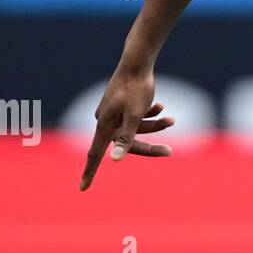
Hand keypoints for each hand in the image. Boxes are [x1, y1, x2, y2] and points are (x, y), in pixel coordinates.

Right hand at [78, 70, 173, 190]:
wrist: (138, 63)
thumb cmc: (136, 88)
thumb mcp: (134, 116)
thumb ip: (126, 139)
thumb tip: (115, 158)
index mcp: (105, 126)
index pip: (95, 156)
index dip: (89, 173)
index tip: (81, 189)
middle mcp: (106, 122)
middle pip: (127, 144)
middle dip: (149, 146)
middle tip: (169, 151)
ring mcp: (113, 115)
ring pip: (135, 131)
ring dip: (154, 126)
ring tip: (170, 119)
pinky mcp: (121, 108)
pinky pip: (136, 119)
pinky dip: (149, 116)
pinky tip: (160, 107)